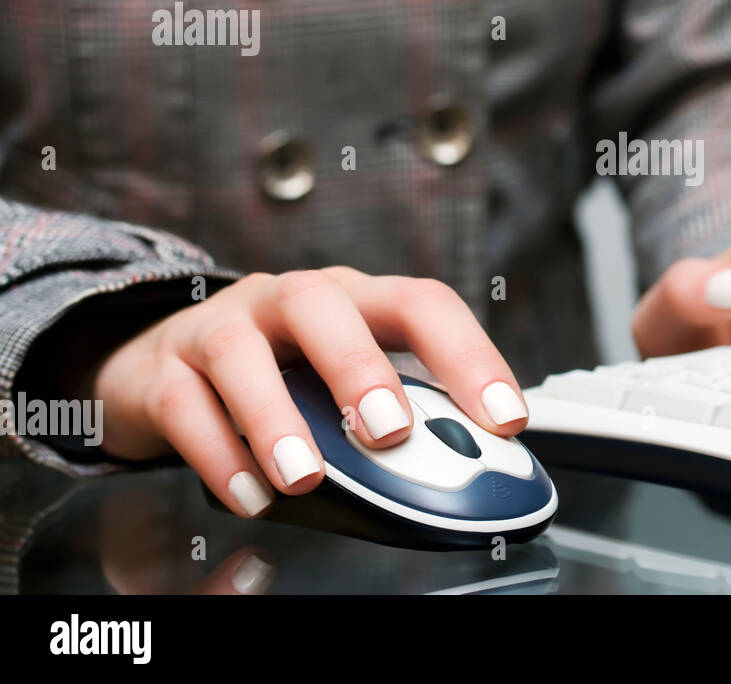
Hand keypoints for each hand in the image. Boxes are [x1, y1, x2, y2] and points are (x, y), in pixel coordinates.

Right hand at [93, 267, 527, 517]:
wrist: (164, 363)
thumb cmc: (281, 372)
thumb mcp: (341, 376)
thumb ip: (398, 406)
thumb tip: (469, 461)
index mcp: (355, 298)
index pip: (421, 303)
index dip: (468, 354)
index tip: (504, 417)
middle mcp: (289, 299)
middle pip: (324, 306)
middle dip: (361, 368)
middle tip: (390, 432)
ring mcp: (222, 326)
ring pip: (242, 354)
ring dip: (276, 419)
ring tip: (304, 479)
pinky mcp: (163, 368)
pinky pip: (184, 404)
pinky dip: (216, 454)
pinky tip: (248, 495)